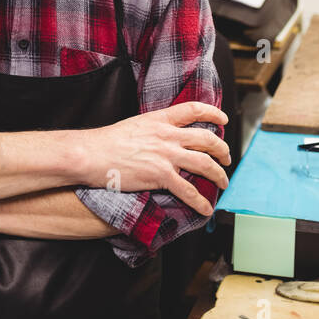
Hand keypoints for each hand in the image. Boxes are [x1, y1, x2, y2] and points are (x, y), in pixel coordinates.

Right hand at [80, 102, 230, 215]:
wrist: (91, 154)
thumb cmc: (106, 142)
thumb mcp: (135, 125)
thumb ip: (154, 128)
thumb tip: (164, 137)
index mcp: (160, 119)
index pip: (194, 109)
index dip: (213, 113)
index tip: (223, 118)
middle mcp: (168, 135)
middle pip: (208, 139)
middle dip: (222, 150)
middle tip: (226, 158)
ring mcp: (166, 156)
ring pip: (205, 164)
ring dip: (219, 175)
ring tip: (223, 182)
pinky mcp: (161, 176)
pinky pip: (189, 191)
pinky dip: (201, 202)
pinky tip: (206, 208)